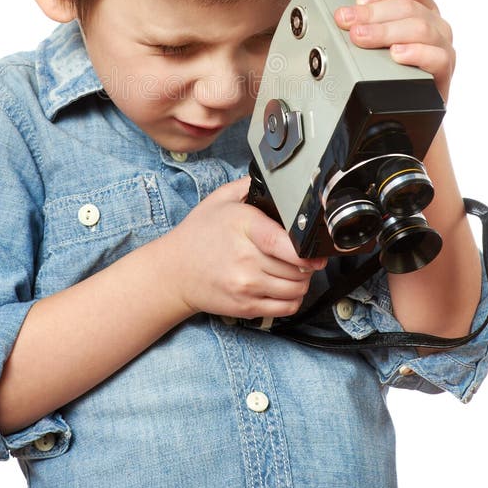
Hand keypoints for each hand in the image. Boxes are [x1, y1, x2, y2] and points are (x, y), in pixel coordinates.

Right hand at [167, 177, 325, 319]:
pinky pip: (287, 308)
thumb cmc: (199, 234)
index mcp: (243, 227)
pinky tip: (284, 286)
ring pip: (297, 288)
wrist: (174, 272)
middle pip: (298, 267)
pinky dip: (293, 298)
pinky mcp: (246, 306)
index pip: (285, 243)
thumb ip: (250, 186)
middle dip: (306, 261)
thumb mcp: (221, 199)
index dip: (306, 249)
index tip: (313, 248)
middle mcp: (246, 259)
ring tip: (292, 269)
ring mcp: (246, 285)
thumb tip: (278, 179)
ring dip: (302, 279)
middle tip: (298, 254)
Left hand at [333, 0, 455, 100]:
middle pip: (409, 7)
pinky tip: (395, 55)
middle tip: (346, 22)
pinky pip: (438, 57)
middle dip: (373, 13)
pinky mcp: (443, 72)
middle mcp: (435, 23)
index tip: (357, 2)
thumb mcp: (378, 29)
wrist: (403, 104)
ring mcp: (441, 46)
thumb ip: (371, 1)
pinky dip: (415, 53)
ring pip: (421, 28)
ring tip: (361, 38)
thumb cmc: (391, 63)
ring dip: (386, 31)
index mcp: (421, 7)